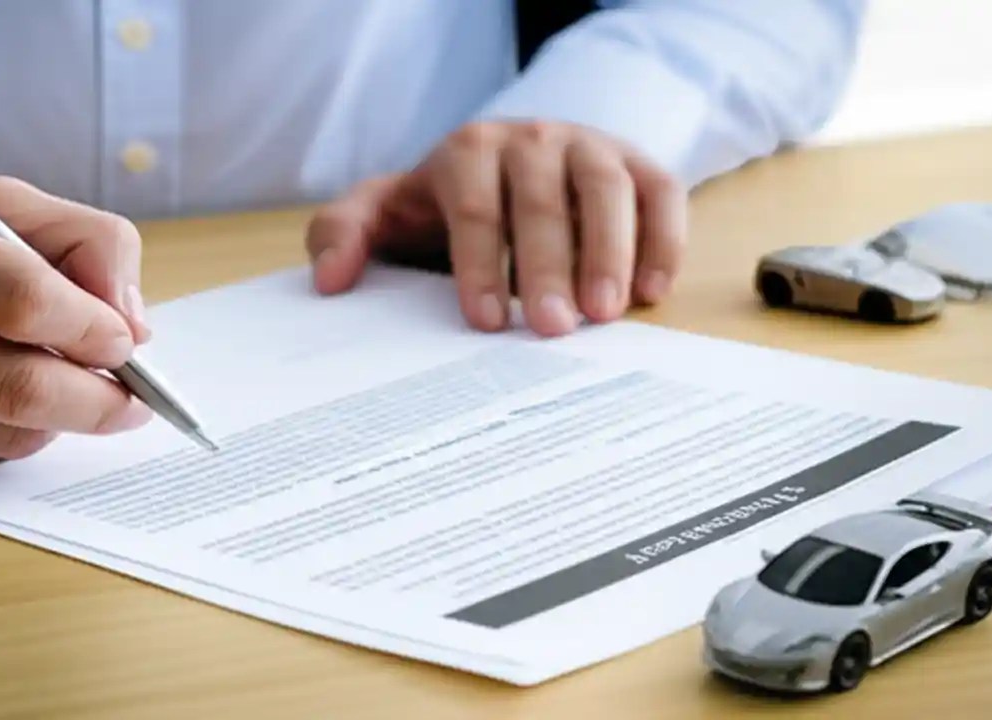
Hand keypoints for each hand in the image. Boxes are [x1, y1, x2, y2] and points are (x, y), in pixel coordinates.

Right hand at [0, 177, 152, 470]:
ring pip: (3, 435)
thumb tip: (133, 324)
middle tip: (132, 397)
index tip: (124, 340)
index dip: (93, 329)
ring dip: (56, 419)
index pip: (24, 300)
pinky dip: (6, 435)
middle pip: (19, 387)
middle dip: (98, 400)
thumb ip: (85, 242)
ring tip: (63, 386)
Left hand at [305, 120, 687, 336]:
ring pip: (607, 191)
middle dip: (547, 267)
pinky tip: (651, 293)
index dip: (478, 265)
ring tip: (605, 315)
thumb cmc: (446, 202)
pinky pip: (662, 192)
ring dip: (609, 253)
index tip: (482, 322)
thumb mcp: (388, 210)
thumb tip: (328, 281)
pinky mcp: (638, 164)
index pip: (474, 208)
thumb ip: (344, 234)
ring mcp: (590, 147)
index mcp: (467, 151)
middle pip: (543, 202)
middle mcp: (532, 140)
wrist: (515, 161)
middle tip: (552, 329)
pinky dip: (663, 239)